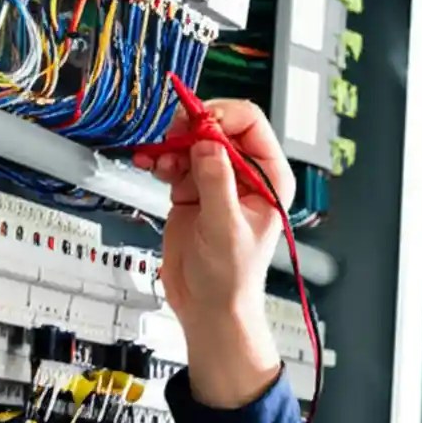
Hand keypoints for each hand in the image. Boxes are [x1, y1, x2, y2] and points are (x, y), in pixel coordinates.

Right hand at [132, 100, 295, 406]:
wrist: (208, 307)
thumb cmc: (231, 278)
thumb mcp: (226, 228)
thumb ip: (216, 182)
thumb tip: (208, 143)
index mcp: (269, 179)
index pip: (251, 125)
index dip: (223, 116)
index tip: (197, 123)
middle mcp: (245, 175)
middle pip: (218, 126)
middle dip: (191, 128)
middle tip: (171, 139)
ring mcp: (216, 181)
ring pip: (192, 140)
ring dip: (172, 145)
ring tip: (159, 163)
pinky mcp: (191, 190)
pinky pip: (175, 160)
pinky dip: (160, 159)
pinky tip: (152, 165)